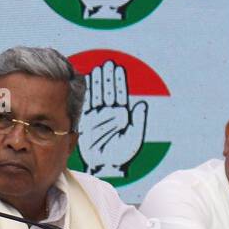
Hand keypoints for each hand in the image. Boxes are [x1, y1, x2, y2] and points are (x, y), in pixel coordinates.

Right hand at [78, 59, 146, 178]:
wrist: (105, 165)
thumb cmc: (121, 154)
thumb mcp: (134, 138)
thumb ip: (138, 120)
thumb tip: (141, 103)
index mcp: (122, 115)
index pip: (120, 94)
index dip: (118, 81)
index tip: (118, 68)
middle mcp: (109, 113)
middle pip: (108, 91)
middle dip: (108, 77)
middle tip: (107, 63)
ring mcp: (98, 116)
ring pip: (98, 95)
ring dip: (98, 82)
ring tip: (99, 69)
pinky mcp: (87, 121)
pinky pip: (87, 105)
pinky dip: (87, 94)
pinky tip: (87, 83)